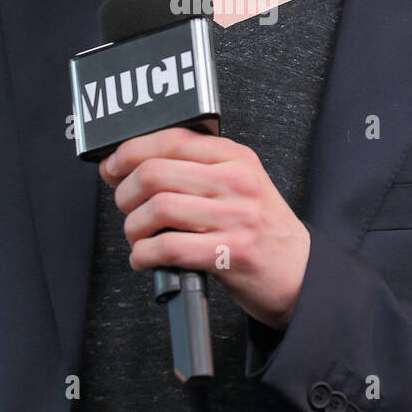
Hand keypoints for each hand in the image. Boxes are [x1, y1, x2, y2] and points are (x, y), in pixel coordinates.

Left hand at [99, 126, 309, 329]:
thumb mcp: (237, 185)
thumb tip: (126, 165)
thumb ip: (191, 171)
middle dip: (125, 193)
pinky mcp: (230, 254)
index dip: (130, 152)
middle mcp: (236, 182)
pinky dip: (144, 256)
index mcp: (236, 158)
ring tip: (139, 237)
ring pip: (157, 209)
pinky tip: (146, 259)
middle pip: (155, 173)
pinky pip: (168, 248)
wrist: (300, 272)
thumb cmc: (261, 229)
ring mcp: (235, 218)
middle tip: (127, 207)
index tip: (112, 167)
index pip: (172, 139)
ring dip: (134, 227)